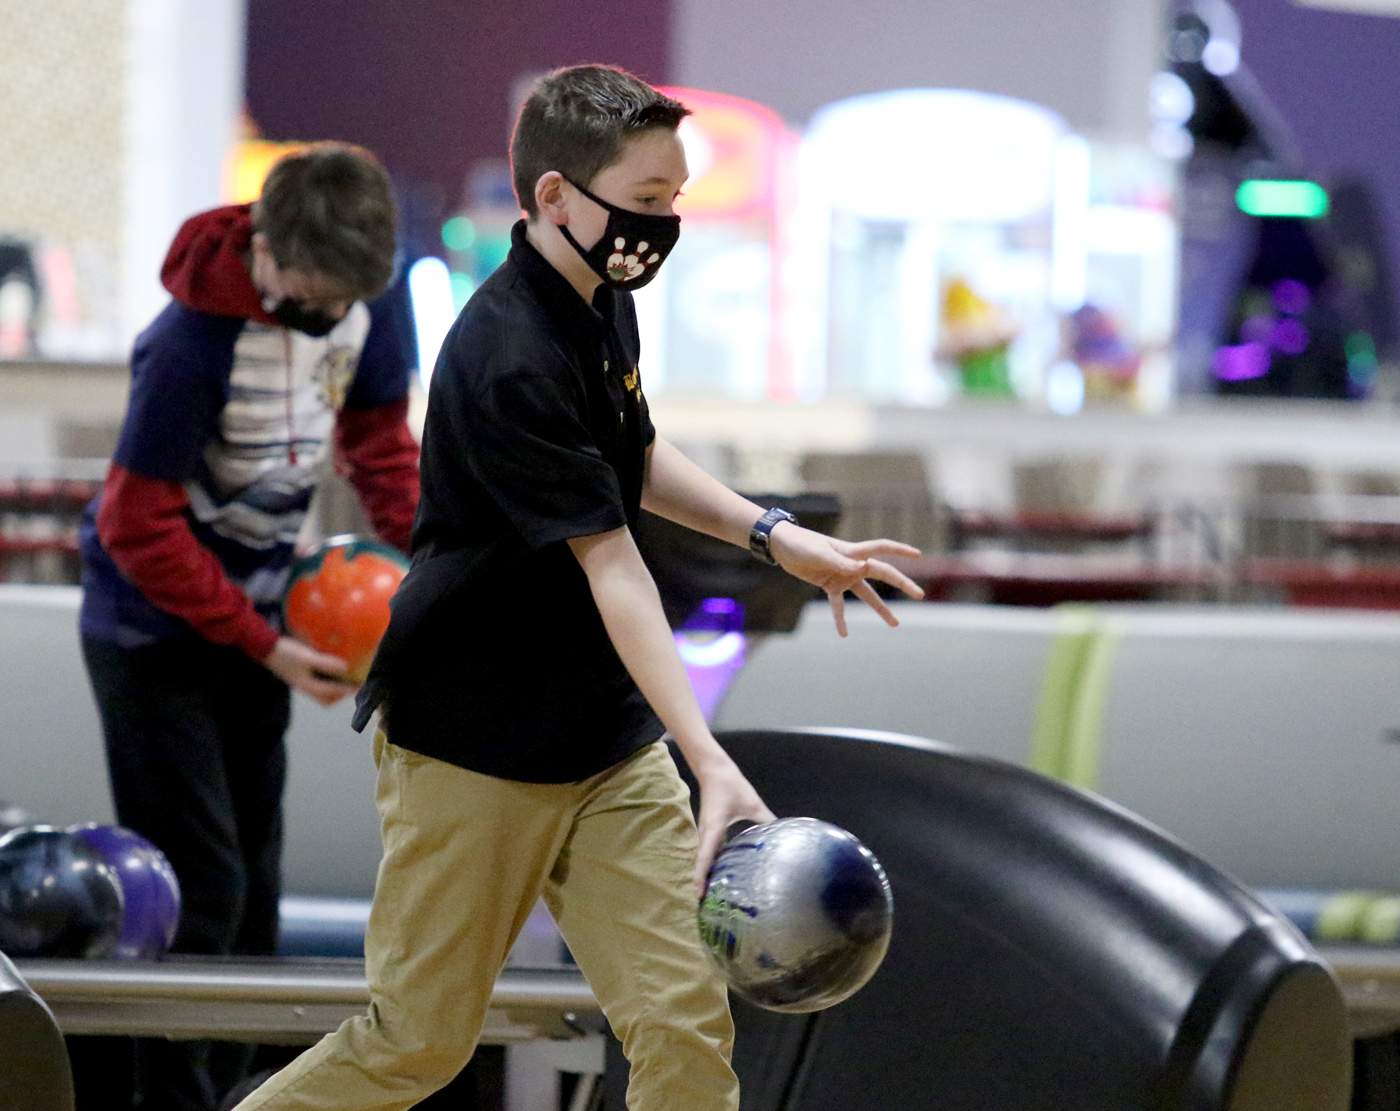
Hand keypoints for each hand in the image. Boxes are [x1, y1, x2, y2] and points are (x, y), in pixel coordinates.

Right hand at [263, 636, 357, 705]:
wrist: (264, 648)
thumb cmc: (286, 653)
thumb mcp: (307, 657)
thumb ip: (326, 663)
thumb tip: (346, 668)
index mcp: (308, 686)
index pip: (333, 692)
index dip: (348, 690)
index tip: (362, 685)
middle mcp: (306, 688)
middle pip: (327, 699)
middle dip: (341, 695)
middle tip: (354, 684)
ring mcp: (302, 682)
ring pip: (322, 693)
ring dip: (335, 689)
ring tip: (347, 679)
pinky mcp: (300, 675)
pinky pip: (318, 683)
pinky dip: (328, 680)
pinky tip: (333, 669)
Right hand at [692, 757, 775, 895]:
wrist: (714, 769)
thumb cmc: (731, 785)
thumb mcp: (752, 803)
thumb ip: (766, 820)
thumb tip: (782, 835)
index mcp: (713, 829)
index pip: (704, 857)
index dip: (700, 877)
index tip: (699, 895)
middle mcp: (706, 834)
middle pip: (702, 863)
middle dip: (703, 882)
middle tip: (711, 904)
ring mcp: (706, 832)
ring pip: (705, 857)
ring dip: (708, 873)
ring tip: (717, 893)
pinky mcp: (710, 829)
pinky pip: (710, 850)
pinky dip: (713, 862)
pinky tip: (726, 870)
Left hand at [769, 523, 924, 636]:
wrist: (783, 546)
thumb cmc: (802, 544)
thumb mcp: (820, 553)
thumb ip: (840, 563)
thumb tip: (862, 568)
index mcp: (852, 552)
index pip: (882, 549)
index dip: (900, 551)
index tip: (918, 555)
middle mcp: (852, 564)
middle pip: (882, 575)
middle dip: (902, 584)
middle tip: (920, 595)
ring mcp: (842, 575)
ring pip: (867, 595)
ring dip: (880, 609)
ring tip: (895, 624)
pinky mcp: (830, 585)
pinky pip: (839, 605)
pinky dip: (841, 619)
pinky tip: (844, 634)